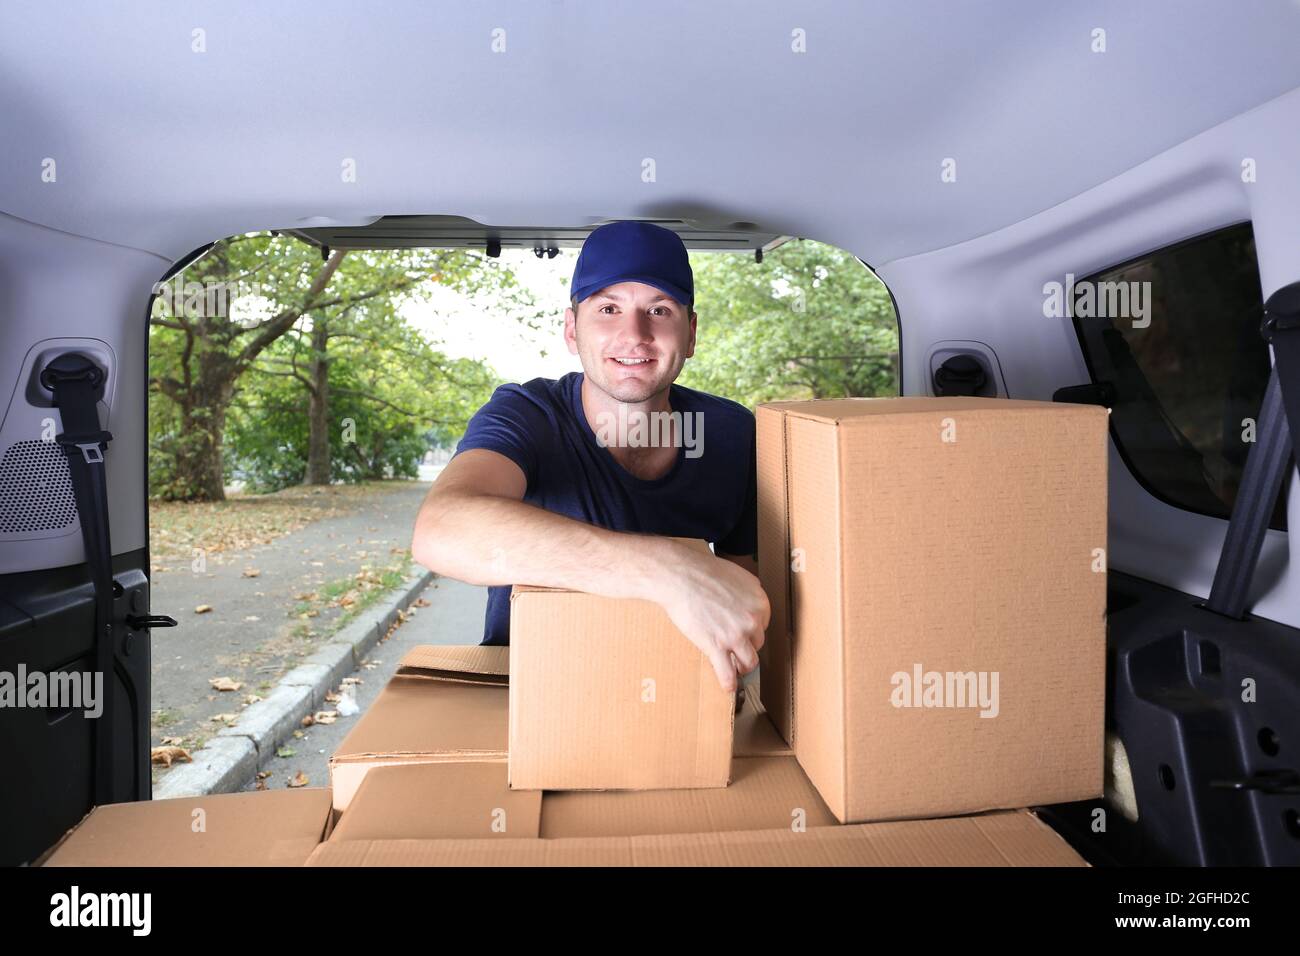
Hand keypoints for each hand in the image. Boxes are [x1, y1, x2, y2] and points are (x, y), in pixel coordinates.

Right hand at [655, 543, 769, 692]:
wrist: (680, 576)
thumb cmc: (702, 572)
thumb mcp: (736, 575)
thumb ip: (748, 591)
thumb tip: (748, 601)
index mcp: (760, 601)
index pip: (763, 624)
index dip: (750, 629)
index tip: (743, 633)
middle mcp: (753, 619)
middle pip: (757, 642)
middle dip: (746, 645)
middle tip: (734, 647)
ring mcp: (736, 635)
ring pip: (749, 661)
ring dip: (742, 666)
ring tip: (735, 669)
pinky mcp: (717, 646)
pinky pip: (727, 672)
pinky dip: (729, 683)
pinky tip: (727, 687)